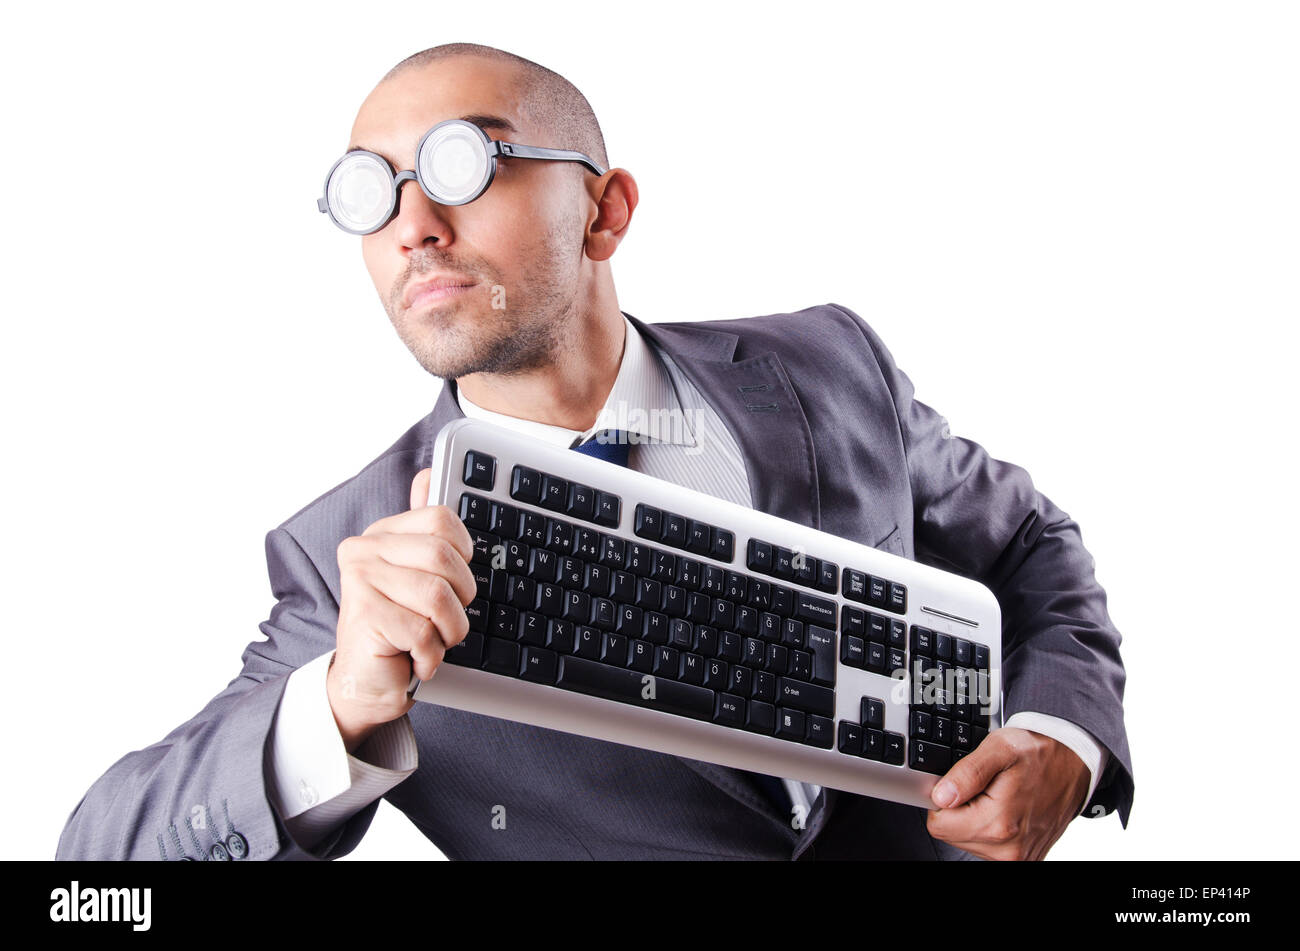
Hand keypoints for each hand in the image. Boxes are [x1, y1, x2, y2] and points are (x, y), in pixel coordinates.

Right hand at [328, 468, 475, 752]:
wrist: (364, 684)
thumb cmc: (396, 630)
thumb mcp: (414, 575)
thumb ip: (422, 530)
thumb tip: (426, 476)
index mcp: (383, 533)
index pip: (442, 519)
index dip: (463, 554)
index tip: (453, 581)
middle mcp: (365, 550)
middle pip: (445, 558)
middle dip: (459, 599)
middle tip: (443, 619)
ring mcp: (361, 580)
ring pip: (438, 597)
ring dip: (447, 631)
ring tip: (431, 640)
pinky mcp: (364, 615)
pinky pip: (424, 631)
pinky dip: (430, 654)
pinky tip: (414, 658)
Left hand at [925, 727, 1089, 860]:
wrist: (1073, 764)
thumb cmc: (1039, 754)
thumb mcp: (1000, 748)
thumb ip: (967, 773)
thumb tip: (940, 796)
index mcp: (998, 824)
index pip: (938, 825)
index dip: (943, 799)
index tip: (962, 784)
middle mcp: (1009, 849)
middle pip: (952, 835)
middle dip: (960, 809)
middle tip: (984, 787)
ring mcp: (1018, 857)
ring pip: (968, 841)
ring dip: (975, 818)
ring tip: (998, 796)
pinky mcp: (1025, 858)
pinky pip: (987, 846)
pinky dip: (990, 828)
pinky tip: (1007, 810)